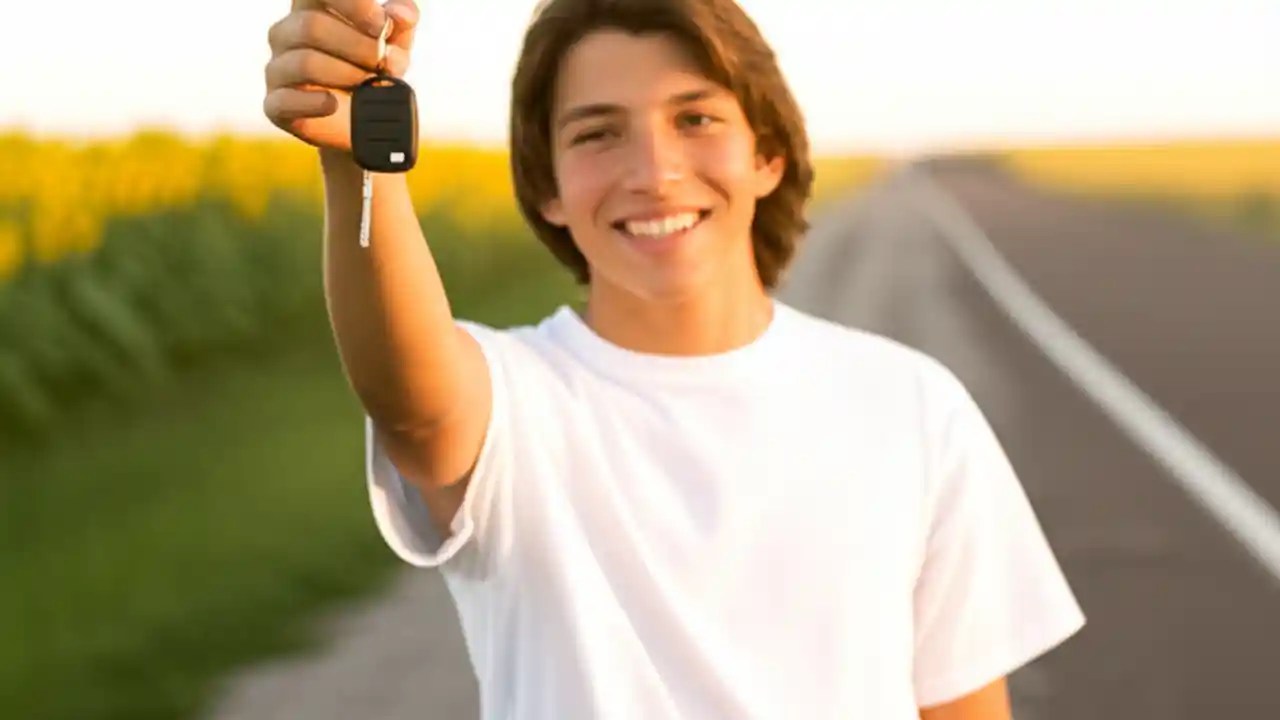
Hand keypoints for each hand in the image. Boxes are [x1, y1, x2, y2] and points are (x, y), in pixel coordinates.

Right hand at [263, 0, 418, 152]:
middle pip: (311, 26)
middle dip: (357, 47)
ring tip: (367, 84)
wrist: (365, 123)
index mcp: (311, 8)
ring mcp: (277, 69)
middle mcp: (286, 33)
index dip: (352, 4)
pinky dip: (315, 103)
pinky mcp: (276, 105)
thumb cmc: (375, 71)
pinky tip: (333, 104)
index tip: (381, 25)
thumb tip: (400, 14)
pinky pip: (286, 100)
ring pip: (305, 62)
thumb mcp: (396, 43)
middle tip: (381, 64)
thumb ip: (402, 21)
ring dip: (346, 75)